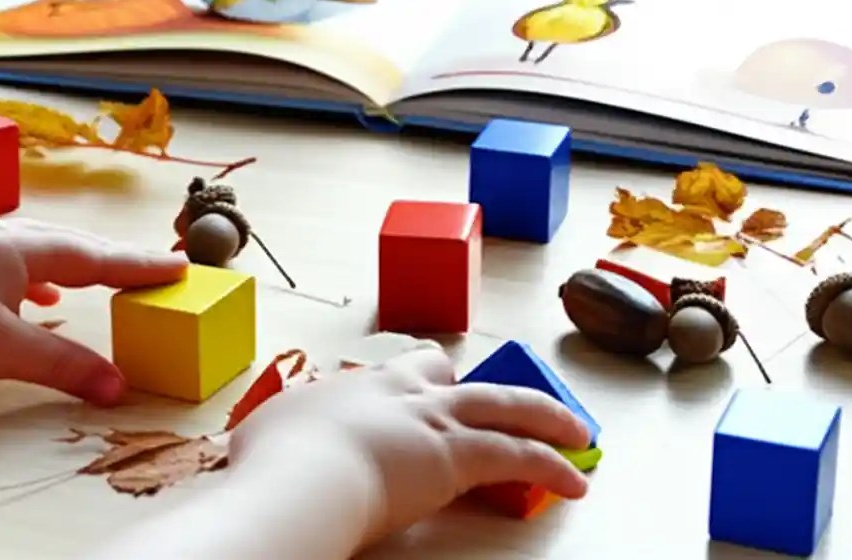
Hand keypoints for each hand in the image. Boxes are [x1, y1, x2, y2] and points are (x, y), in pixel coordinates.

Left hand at [0, 218, 186, 405]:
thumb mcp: (2, 352)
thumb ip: (65, 366)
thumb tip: (119, 386)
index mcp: (15, 247)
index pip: (93, 256)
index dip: (138, 265)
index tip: (177, 267)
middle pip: (66, 244)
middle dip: (109, 259)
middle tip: (147, 269)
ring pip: (31, 250)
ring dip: (68, 266)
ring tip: (93, 282)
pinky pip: (2, 262)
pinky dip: (30, 277)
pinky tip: (30, 298)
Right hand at [228, 347, 590, 547]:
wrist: (302, 474)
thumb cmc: (278, 459)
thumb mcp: (274, 431)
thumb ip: (289, 431)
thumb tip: (273, 447)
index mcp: (364, 387)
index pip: (412, 370)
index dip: (434, 378)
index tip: (443, 386)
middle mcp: (406, 393)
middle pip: (468, 380)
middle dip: (502, 391)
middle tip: (529, 404)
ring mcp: (434, 421)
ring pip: (508, 407)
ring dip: (549, 420)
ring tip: (579, 434)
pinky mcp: (457, 455)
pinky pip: (520, 456)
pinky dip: (553, 467)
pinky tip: (575, 481)